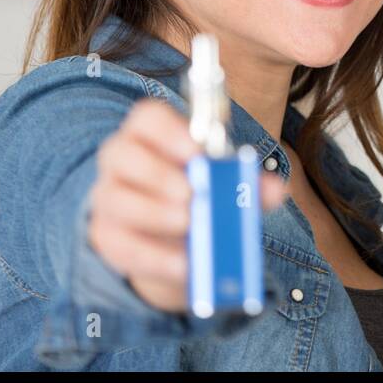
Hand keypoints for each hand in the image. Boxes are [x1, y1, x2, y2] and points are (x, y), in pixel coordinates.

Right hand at [87, 99, 286, 311]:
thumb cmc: (203, 196)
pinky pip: (121, 245)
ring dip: (154, 214)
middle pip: (121, 154)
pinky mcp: (106, 236)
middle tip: (193, 194)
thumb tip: (276, 189)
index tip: (196, 151)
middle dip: (158, 175)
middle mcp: (120, 159)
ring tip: (190, 225)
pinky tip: (184, 265)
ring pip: (115, 199)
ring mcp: (108, 197)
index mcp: (151, 135)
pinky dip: (155, 257)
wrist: (180, 242)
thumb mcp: (230, 186)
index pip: (147, 118)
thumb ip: (251, 184)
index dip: (169, 131)